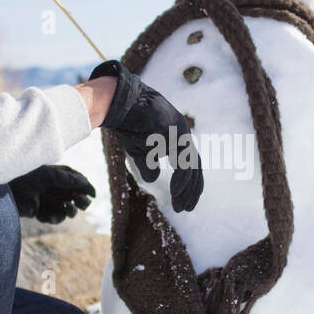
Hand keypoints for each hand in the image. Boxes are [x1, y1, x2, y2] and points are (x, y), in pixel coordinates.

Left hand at [8, 164, 94, 223]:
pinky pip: (57, 218)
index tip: (92, 194)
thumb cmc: (27, 179)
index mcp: (60, 176)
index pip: (80, 181)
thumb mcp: (50, 176)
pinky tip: (48, 216)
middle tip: (80, 202)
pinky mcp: (45, 212)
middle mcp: (58, 189)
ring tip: (69, 209)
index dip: (87, 188)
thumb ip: (69, 180)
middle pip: (79, 197)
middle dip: (82, 201)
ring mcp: (52, 201)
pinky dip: (55, 217)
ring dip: (72, 211)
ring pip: (70, 210)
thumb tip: (87, 185)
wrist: (8, 193)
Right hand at [89, 60, 203, 212]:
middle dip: (192, 190)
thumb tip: (153, 179)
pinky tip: (176, 191)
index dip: (188, 186)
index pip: (188, 165)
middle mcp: (182, 135)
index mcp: (175, 140)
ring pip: (192, 164)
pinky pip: (184, 158)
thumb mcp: (139, 151)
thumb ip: (148, 164)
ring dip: (187, 187)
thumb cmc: (127, 125)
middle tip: (186, 209)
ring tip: (180, 205)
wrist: (119, 104)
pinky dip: (182, 177)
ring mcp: (181, 131)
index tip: (182, 204)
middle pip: (195, 166)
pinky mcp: (177, 129)